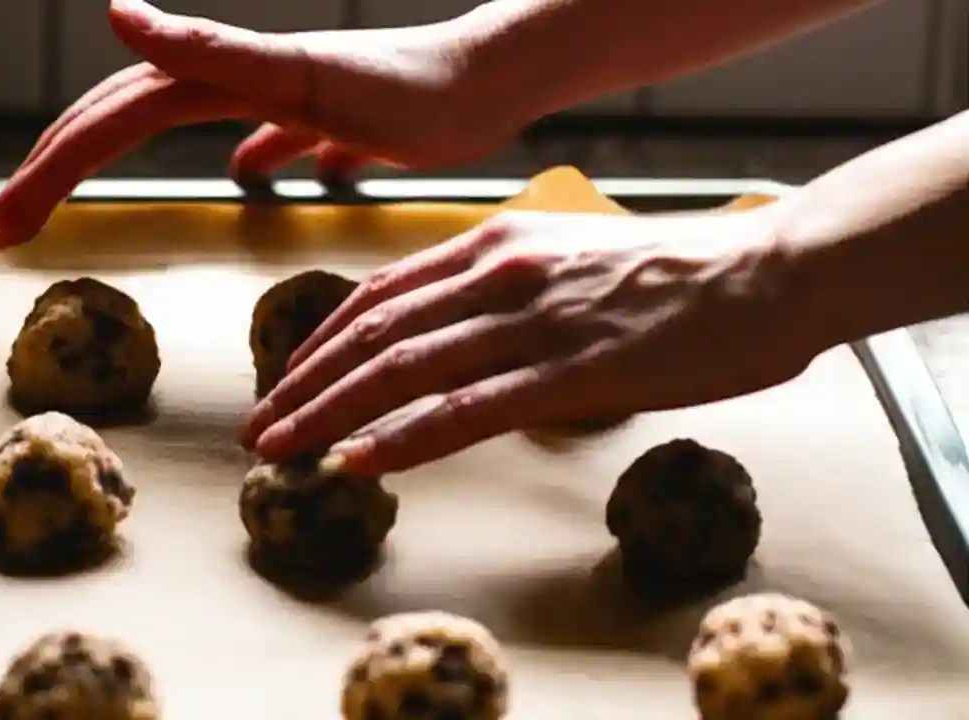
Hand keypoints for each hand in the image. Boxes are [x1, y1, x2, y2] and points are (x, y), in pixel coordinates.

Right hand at [0, 0, 529, 254]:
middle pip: (122, 122)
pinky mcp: (328, 117)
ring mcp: (280, 98)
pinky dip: (243, 153)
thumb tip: (116, 14)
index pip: (107, 126)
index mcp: (223, 79)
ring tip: (77, 195)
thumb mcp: (307, 78)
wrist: (495, 84)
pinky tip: (252, 172)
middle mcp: (239, 81)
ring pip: (178, 126)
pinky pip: (264, 134)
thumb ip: (212, 51)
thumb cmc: (416, 92)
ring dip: (118, 158)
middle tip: (1, 230)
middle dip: (53, 172)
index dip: (47, 174)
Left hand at [240, 207, 824, 474]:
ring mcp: (531, 322)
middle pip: (374, 333)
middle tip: (262, 425)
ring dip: (332, 413)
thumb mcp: (571, 258)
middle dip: (306, 383)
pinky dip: (404, 439)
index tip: (289, 377)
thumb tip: (462, 328)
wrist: (772, 270)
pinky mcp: (571, 372)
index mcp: (496, 244)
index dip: (324, 340)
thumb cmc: (679, 271)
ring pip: (404, 371)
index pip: (382, 294)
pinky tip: (359, 462)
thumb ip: (509, 287)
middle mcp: (498, 275)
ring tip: (282, 449)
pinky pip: (466, 411)